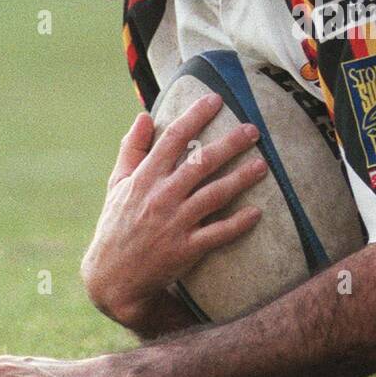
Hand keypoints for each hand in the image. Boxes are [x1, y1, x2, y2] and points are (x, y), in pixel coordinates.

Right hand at [80, 94, 267, 322]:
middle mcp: (161, 197)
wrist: (112, 278)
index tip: (215, 99)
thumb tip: (144, 115)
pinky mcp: (186, 249)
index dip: (195, 116)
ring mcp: (174, 223)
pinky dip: (238, 223)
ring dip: (241, 178)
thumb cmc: (116, 225)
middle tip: (253, 129)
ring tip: (263, 165)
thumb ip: (132, 149)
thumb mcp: (117, 184)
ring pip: (214, 195)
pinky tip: (257, 212)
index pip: (173, 139)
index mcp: (145, 178)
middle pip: (201, 163)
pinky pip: (218, 233)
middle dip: (230, 143)